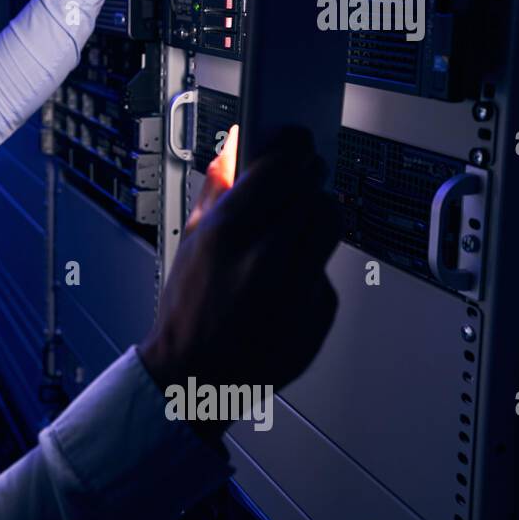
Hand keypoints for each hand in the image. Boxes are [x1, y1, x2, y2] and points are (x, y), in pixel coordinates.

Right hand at [136, 126, 342, 441]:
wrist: (197, 379)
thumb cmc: (187, 311)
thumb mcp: (190, 240)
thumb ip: (217, 186)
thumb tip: (235, 142)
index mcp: (227, 234)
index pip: (280, 166)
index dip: (292, 145)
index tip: (294, 139)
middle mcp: (266, 258)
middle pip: (314, 190)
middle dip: (307, 180)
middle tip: (297, 181)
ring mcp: (298, 288)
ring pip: (331, 223)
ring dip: (316, 216)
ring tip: (294, 227)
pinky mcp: (320, 312)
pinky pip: (327, 268)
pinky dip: (311, 266)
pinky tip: (285, 279)